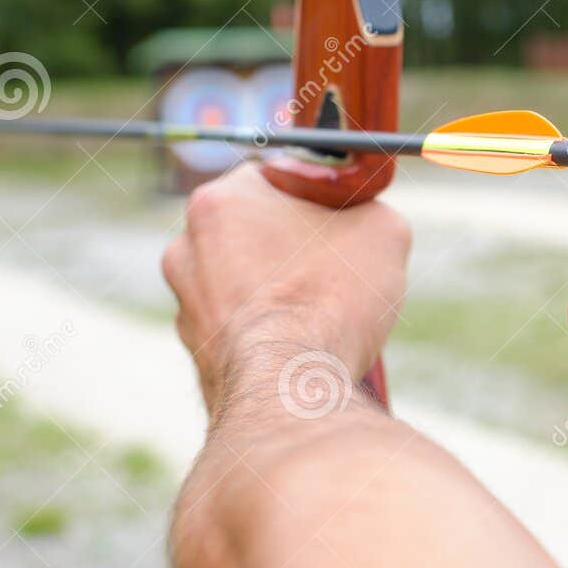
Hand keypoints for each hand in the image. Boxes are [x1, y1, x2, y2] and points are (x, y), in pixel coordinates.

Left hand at [162, 164, 410, 405]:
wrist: (291, 387)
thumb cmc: (330, 298)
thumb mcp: (381, 229)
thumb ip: (368, 210)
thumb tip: (365, 222)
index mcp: (221, 199)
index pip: (276, 180)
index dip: (318, 201)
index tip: (343, 225)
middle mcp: (187, 246)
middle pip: (255, 232)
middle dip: (295, 248)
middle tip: (336, 271)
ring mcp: (186, 302)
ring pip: (245, 283)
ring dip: (280, 293)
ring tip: (322, 317)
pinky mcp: (196, 352)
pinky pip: (242, 329)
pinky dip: (268, 334)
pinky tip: (301, 349)